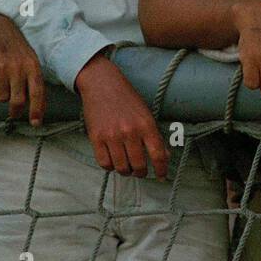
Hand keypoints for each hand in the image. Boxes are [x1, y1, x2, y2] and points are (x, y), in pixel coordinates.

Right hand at [0, 14, 45, 125]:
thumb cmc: (17, 49)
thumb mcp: (31, 60)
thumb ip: (34, 81)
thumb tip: (39, 108)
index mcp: (32, 65)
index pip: (37, 92)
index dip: (37, 110)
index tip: (36, 123)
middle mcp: (17, 67)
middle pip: (16, 100)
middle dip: (16, 110)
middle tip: (14, 112)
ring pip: (0, 97)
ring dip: (2, 95)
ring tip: (3, 80)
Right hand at [75, 54, 168, 177]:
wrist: (102, 84)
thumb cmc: (127, 99)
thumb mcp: (146, 114)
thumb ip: (154, 136)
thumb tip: (164, 157)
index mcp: (146, 125)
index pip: (158, 154)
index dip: (161, 169)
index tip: (162, 176)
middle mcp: (130, 132)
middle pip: (138, 165)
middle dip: (141, 172)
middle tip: (141, 171)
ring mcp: (112, 136)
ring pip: (121, 167)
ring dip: (126, 171)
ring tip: (127, 167)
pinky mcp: (95, 138)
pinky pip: (104, 163)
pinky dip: (110, 166)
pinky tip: (114, 161)